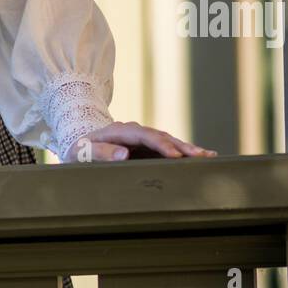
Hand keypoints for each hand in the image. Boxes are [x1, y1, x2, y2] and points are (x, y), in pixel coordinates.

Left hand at [65, 121, 217, 162]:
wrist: (79, 146)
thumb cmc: (79, 152)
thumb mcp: (82, 152)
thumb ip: (100, 152)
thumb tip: (124, 154)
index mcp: (119, 131)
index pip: (144, 136)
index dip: (160, 145)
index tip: (175, 156)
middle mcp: (134, 131)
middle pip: (161, 136)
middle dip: (182, 146)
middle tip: (201, 155)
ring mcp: (142, 138)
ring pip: (168, 141)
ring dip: (187, 148)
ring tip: (208, 155)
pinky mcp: (146, 147)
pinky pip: (167, 148)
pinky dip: (183, 152)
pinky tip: (200, 156)